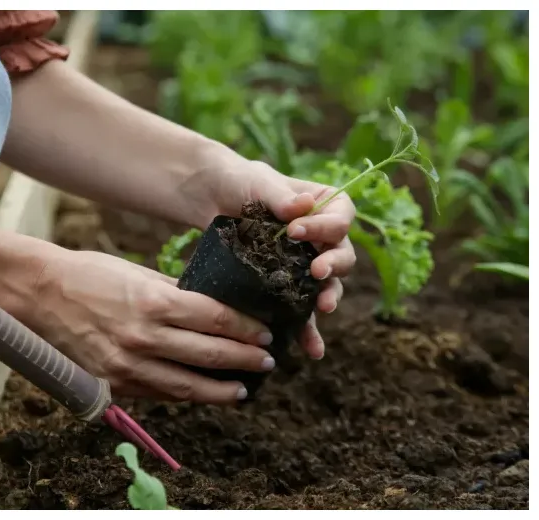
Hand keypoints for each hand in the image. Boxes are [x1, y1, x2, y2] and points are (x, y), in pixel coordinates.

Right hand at [20, 249, 276, 403]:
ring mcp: (127, 365)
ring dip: (221, 390)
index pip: (216, 319)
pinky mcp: (111, 383)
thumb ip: (174, 293)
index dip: (246, 329)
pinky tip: (201, 394)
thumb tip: (211, 306)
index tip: (265, 333)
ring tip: (243, 389)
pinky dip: (184, 396)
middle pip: (209, 354)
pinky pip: (157, 394)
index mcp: (154, 302)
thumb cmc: (90, 274)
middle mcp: (144, 337)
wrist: (40, 293)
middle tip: (267, 361)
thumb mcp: (137, 273)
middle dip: (245, 360)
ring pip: (187, 386)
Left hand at [182, 152, 356, 359]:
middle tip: (317, 272)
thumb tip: (303, 208)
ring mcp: (305, 263)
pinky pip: (302, 309)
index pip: (341, 217)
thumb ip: (280, 196)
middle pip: (342, 254)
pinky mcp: (286, 285)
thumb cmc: (239, 181)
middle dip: (334, 266)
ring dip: (329, 297)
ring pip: (327, 285)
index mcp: (323, 205)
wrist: (210, 198)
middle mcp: (321, 236)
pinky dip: (308, 329)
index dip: (327, 227)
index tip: (295, 231)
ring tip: (322, 308)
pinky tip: (311, 349)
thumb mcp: (258, 181)